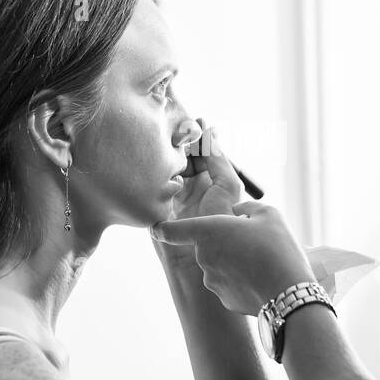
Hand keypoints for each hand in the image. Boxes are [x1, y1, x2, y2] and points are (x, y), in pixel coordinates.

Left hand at [150, 200, 315, 315]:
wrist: (289, 294)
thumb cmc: (278, 248)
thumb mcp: (267, 214)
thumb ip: (246, 208)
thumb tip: (238, 213)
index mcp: (207, 232)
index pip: (170, 230)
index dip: (162, 228)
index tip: (156, 228)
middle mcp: (202, 257)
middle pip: (205, 245)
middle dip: (223, 241)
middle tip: (251, 241)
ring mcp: (211, 281)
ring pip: (218, 265)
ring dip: (233, 261)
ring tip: (261, 261)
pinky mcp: (224, 299)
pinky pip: (229, 284)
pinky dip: (240, 280)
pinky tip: (261, 279)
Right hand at [151, 119, 241, 271]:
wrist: (203, 259)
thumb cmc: (221, 223)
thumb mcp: (228, 185)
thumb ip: (219, 158)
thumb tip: (211, 129)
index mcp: (208, 179)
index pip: (199, 150)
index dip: (196, 135)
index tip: (194, 120)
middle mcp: (188, 184)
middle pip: (180, 154)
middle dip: (178, 140)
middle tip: (176, 126)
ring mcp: (170, 193)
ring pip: (165, 165)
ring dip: (165, 153)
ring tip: (167, 140)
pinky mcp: (155, 203)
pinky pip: (151, 181)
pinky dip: (154, 170)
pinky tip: (156, 161)